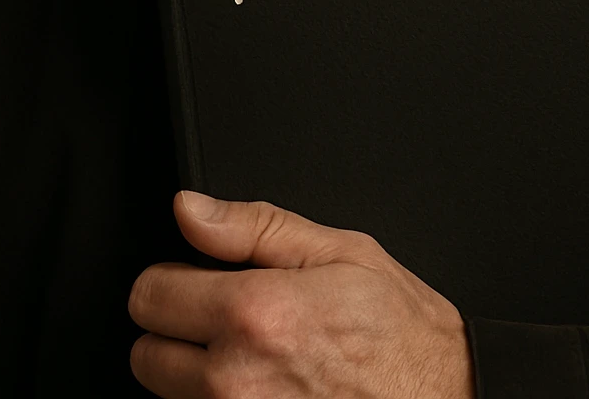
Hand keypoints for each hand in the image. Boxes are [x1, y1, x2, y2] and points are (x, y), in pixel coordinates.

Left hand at [128, 191, 476, 397]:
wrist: (443, 396)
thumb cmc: (399, 331)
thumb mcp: (337, 250)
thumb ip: (251, 227)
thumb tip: (190, 209)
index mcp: (255, 313)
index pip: (149, 296)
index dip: (176, 279)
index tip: (201, 280)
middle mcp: (236, 381)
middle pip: (145, 355)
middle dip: (181, 331)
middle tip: (234, 321)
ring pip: (171, 397)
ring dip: (199, 376)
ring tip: (260, 358)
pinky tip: (267, 387)